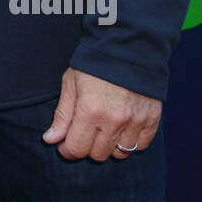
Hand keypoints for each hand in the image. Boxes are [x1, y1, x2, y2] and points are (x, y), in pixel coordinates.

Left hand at [42, 67, 161, 161]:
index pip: (77, 148)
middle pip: (98, 154)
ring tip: (104, 130)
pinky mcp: (152, 118)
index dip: (67, 150)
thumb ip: (62, 115)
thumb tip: (50, 140)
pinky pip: (142, 145)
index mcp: (90, 110)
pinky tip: (123, 129)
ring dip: (110, 146)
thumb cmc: (93, 64)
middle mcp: (114, 119)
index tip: (65, 145)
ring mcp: (135, 120)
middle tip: (85, 133)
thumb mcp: (71, 84)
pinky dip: (131, 141)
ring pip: (120, 153)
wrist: (127, 47)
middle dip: (87, 147)